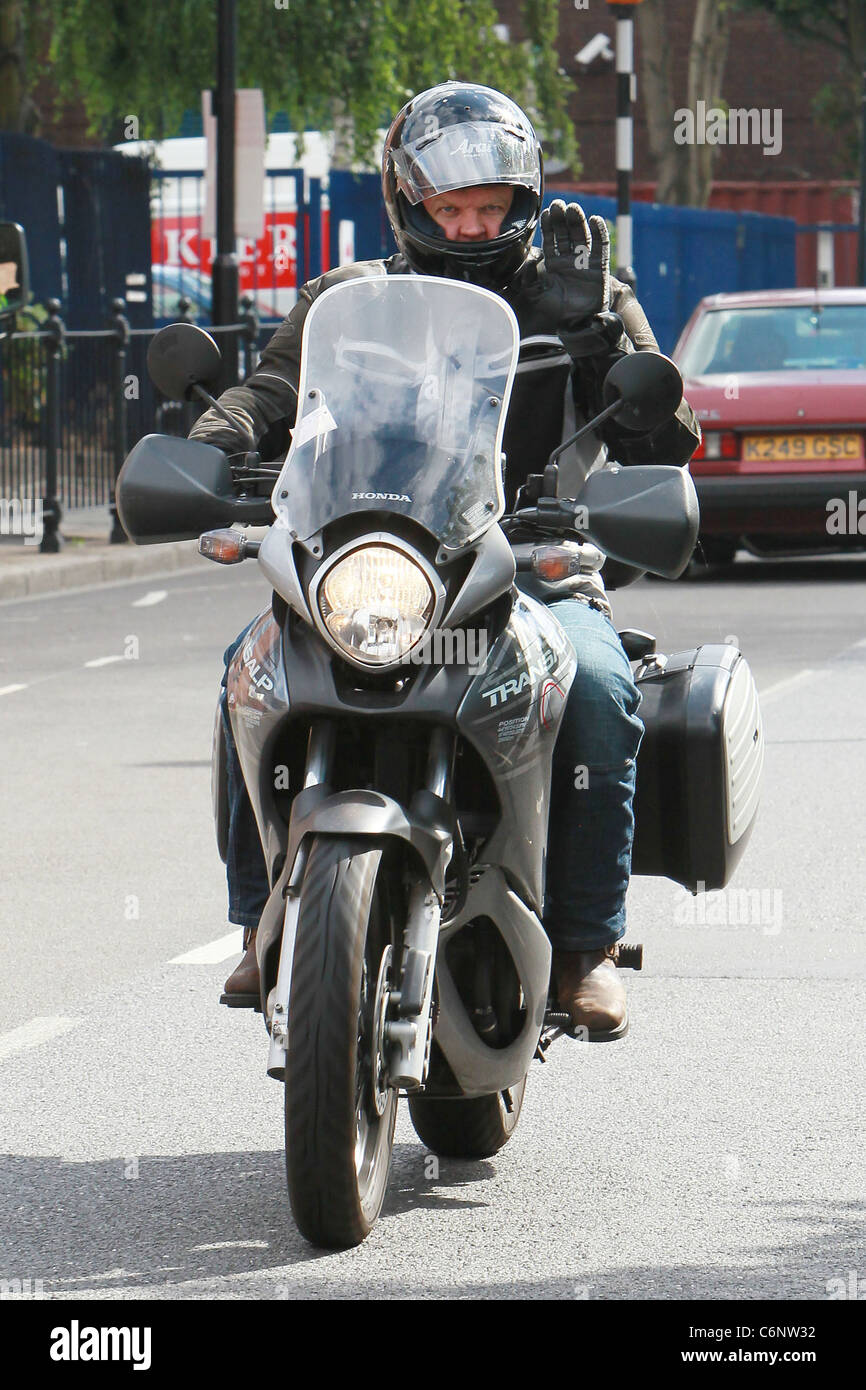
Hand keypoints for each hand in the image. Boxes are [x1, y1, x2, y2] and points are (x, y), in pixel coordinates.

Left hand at [529, 200, 610, 326]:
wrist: (578, 323)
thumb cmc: (557, 310)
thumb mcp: (538, 295)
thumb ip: (530, 280)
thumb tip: (527, 263)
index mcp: (554, 263)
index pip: (551, 239)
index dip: (549, 226)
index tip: (547, 213)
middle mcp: (569, 258)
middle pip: (566, 233)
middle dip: (562, 219)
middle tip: (559, 205)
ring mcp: (585, 261)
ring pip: (582, 236)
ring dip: (578, 222)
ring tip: (574, 209)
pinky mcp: (599, 266)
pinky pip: (600, 247)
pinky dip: (600, 233)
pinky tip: (596, 220)